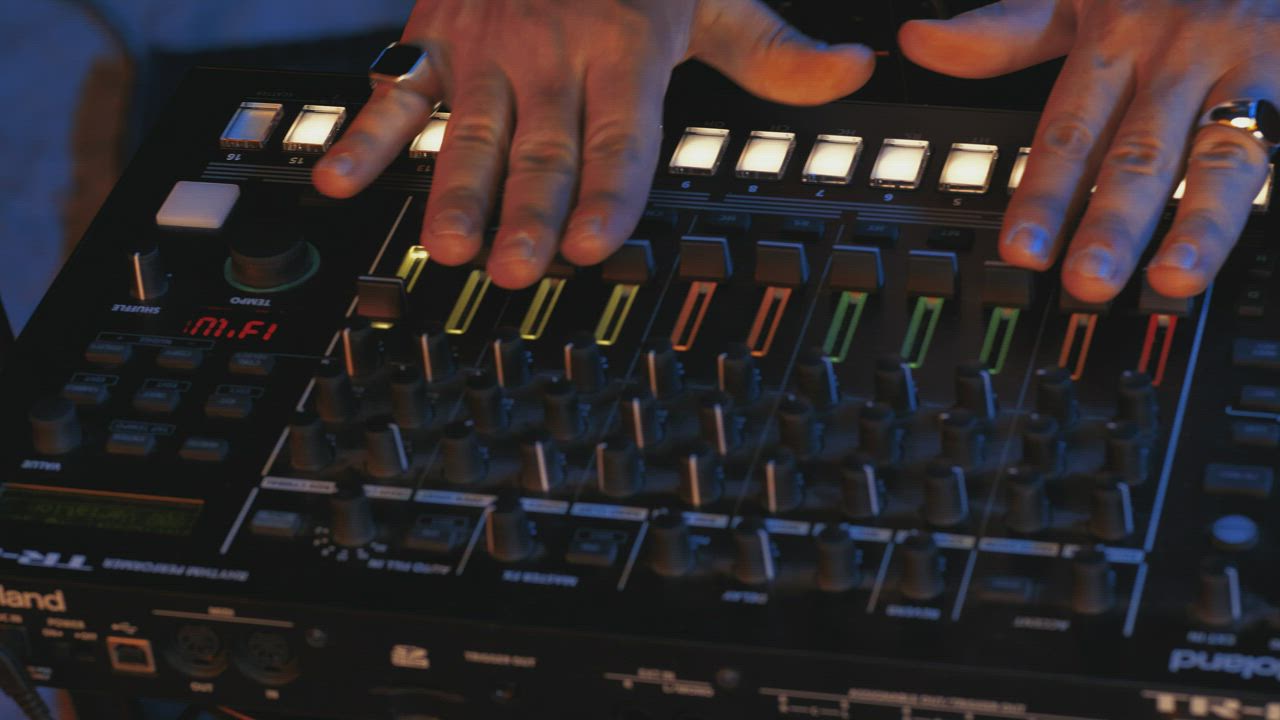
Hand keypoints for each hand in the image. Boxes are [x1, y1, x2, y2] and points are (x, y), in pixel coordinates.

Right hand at [314, 0, 873, 288]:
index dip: (606, 194)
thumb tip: (850, 75)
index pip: (618, 139)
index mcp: (623, 49)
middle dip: (527, 211)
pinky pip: (396, 89)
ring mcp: (488, 48)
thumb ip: (772, 52)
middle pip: (541, 148)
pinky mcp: (436, 38)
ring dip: (454, 189)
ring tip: (447, 245)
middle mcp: (552, 53)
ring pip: (470, 130)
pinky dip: (367, 133)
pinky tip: (343, 179)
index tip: (589, 245)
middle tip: (516, 266)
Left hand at [900, 0, 1278, 301]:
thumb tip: (920, 45)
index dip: (1044, 196)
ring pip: (1222, 155)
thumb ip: (1007, 29)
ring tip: (1176, 277)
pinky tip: (1249, 240)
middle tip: (1089, 281)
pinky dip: (1268, 195)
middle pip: (1139, 154)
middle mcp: (1177, 58)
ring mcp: (1245, 70)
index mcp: (1115, 40)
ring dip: (1199, 222)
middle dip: (1113, 223)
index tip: (1022, 252)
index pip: (1069, 132)